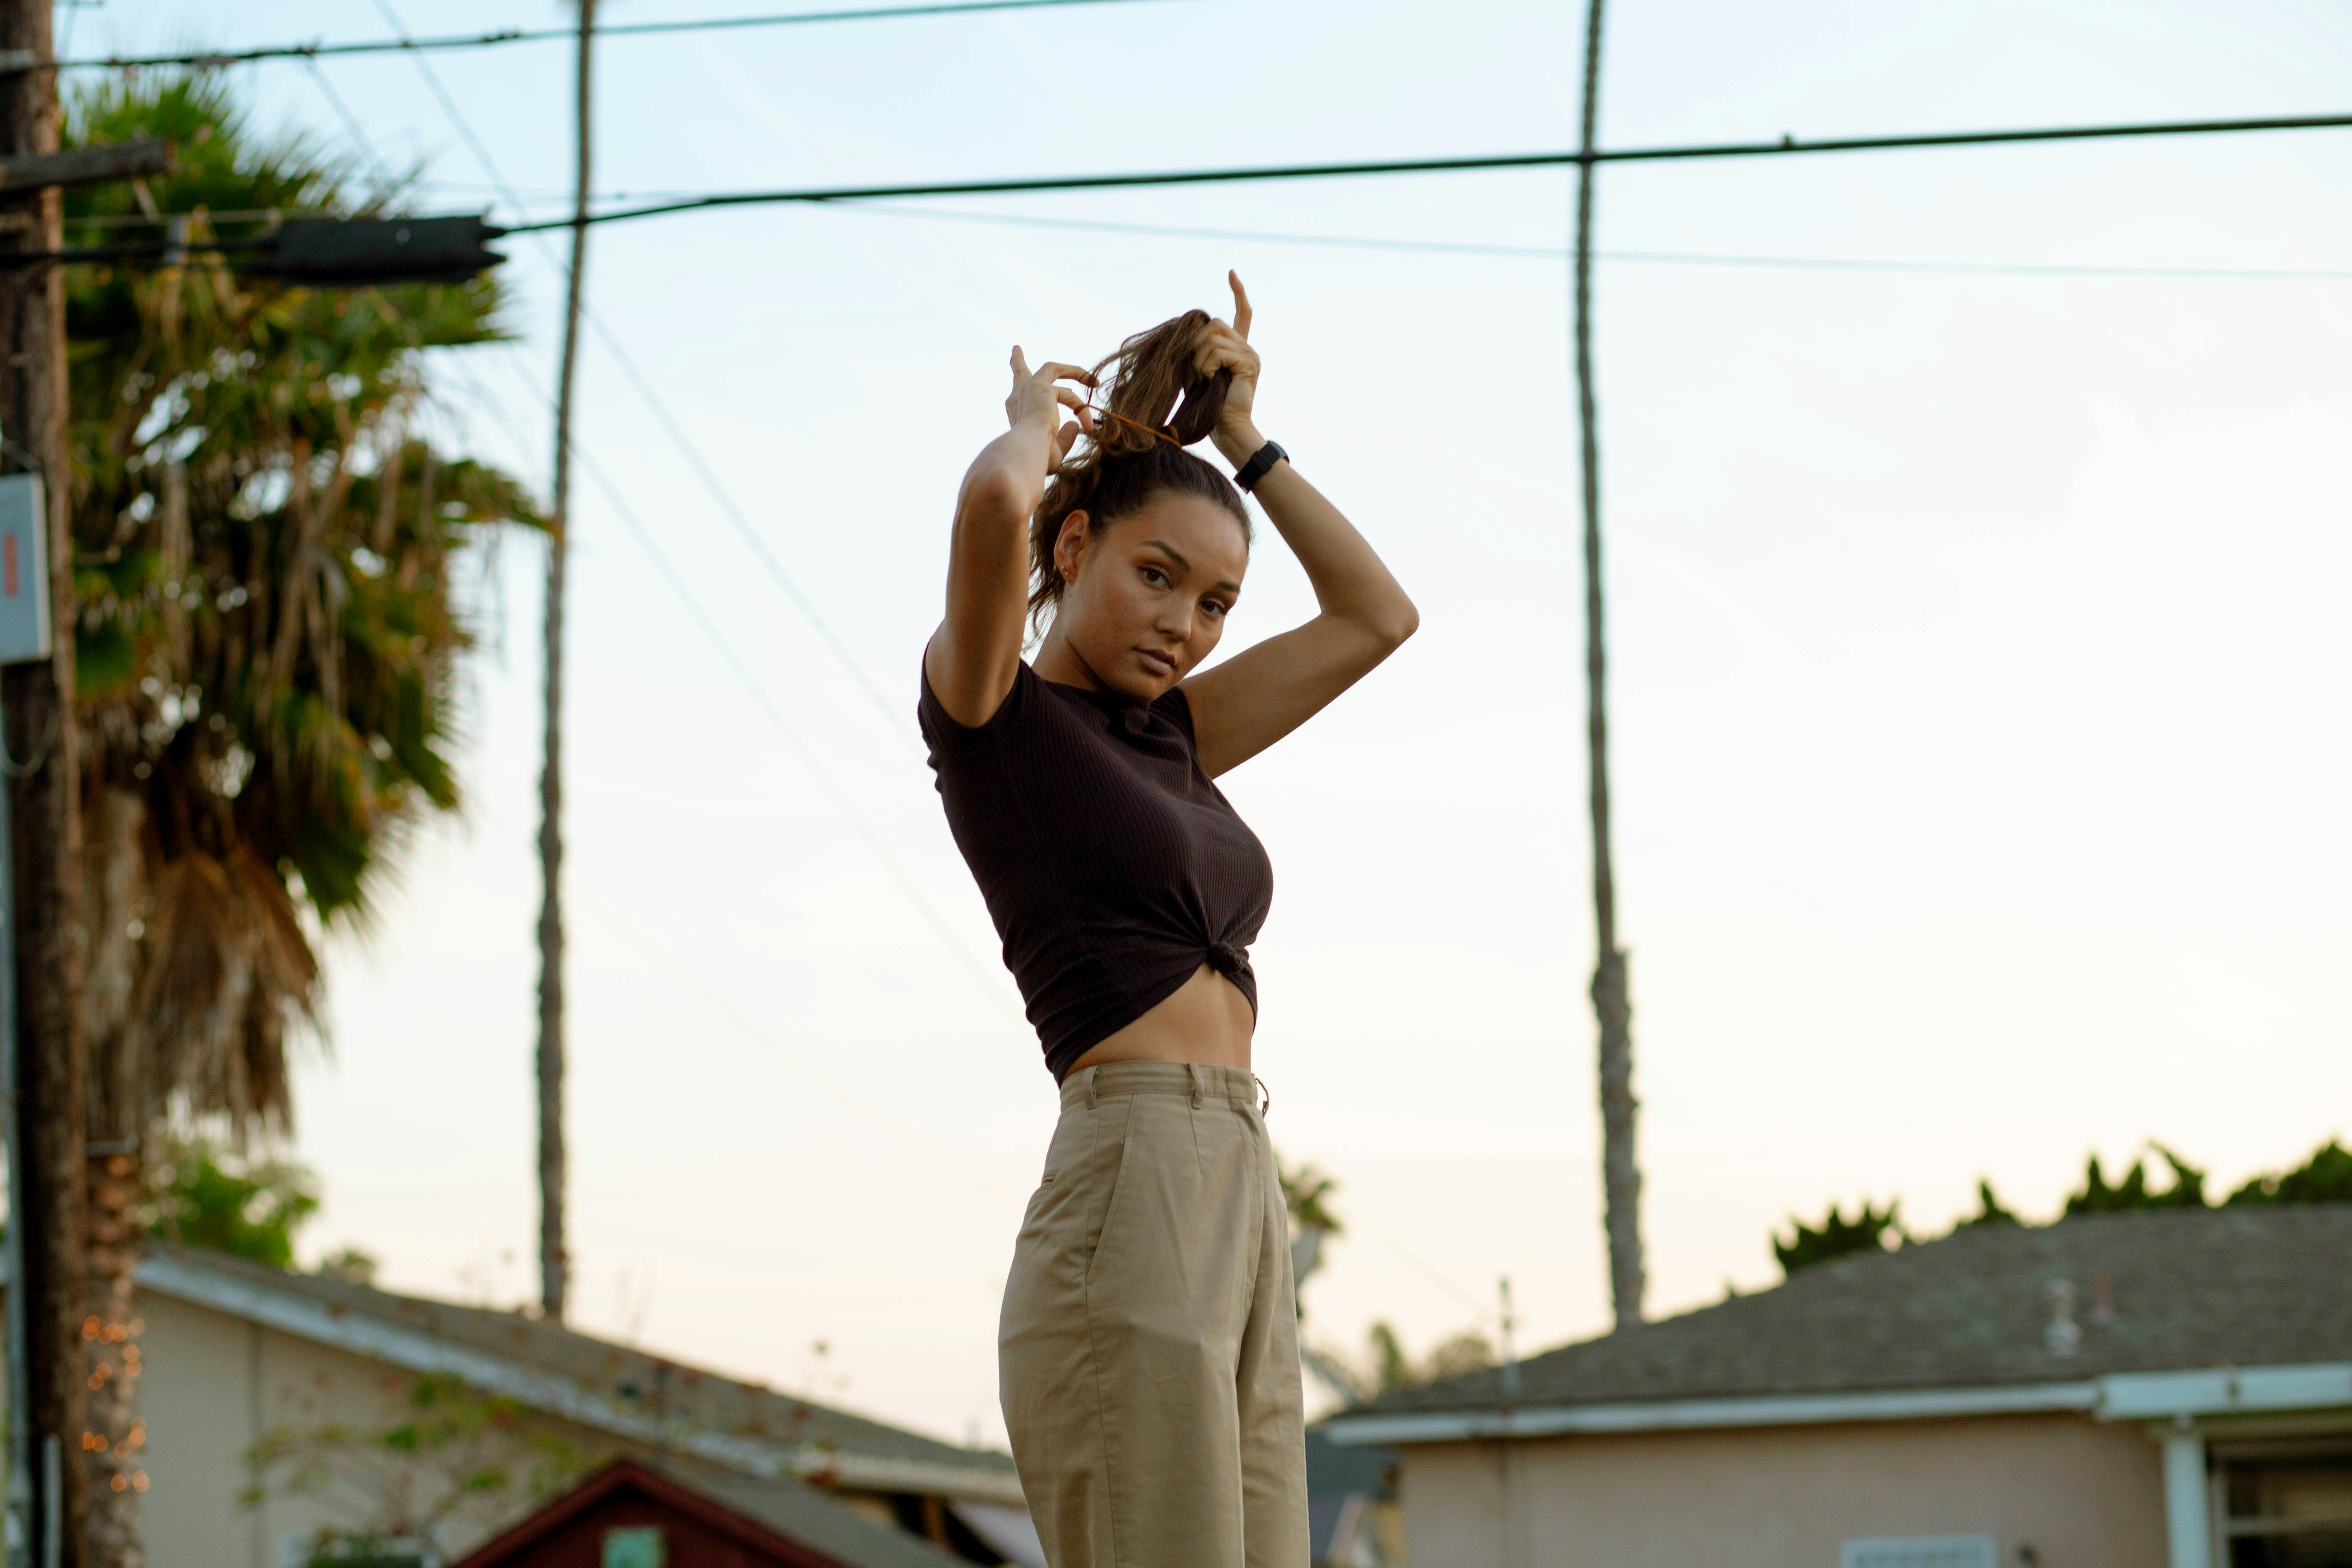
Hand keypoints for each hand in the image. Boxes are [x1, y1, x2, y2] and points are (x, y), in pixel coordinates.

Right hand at [1006, 347, 1097, 470]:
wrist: (1027, 453)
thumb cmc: (1037, 459)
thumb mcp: (1054, 450)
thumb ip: (1064, 437)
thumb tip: (1075, 425)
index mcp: (1016, 416)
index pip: (1018, 401)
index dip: (1025, 397)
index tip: (1020, 387)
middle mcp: (1017, 400)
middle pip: (1018, 373)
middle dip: (1018, 361)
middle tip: (1016, 349)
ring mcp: (1027, 389)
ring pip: (1050, 370)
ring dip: (1074, 372)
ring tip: (1094, 381)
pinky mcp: (1040, 386)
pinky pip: (1064, 376)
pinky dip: (1079, 380)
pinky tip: (1093, 389)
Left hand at [1195, 272, 1263, 460]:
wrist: (1226, 429)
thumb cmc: (1206, 404)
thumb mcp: (1195, 369)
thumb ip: (1194, 348)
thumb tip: (1186, 330)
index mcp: (1238, 347)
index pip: (1242, 312)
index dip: (1237, 292)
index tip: (1231, 273)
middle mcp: (1247, 347)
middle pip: (1214, 324)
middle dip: (1195, 345)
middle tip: (1195, 371)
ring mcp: (1250, 354)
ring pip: (1212, 338)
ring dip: (1198, 359)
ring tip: (1202, 379)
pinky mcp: (1248, 363)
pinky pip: (1216, 352)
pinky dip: (1205, 366)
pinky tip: (1210, 380)